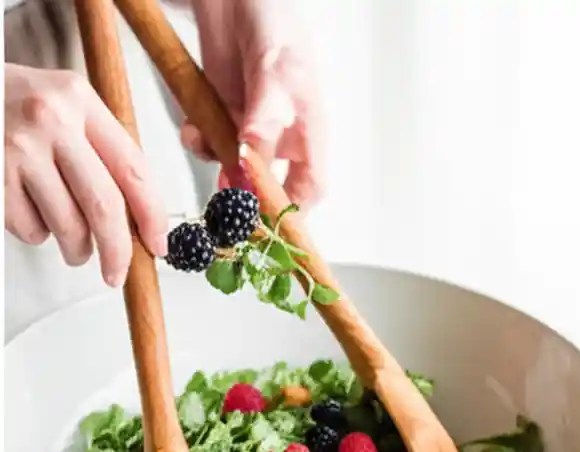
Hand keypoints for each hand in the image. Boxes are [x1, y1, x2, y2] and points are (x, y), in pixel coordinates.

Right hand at [4, 64, 167, 285]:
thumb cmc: (11, 101)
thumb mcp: (61, 103)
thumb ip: (99, 145)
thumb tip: (139, 214)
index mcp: (78, 100)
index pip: (133, 168)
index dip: (152, 215)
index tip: (158, 243)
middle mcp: (50, 121)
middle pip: (104, 204)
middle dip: (118, 250)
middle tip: (118, 271)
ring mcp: (16, 148)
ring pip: (66, 223)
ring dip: (76, 248)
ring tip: (74, 247)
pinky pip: (28, 227)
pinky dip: (36, 234)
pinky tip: (32, 216)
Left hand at [185, 0, 323, 205]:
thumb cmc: (272, 21)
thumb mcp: (274, 66)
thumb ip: (266, 111)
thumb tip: (256, 154)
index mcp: (309, 129)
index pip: (310, 186)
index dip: (291, 211)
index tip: (264, 225)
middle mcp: (283, 135)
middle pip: (272, 187)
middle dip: (247, 200)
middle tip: (222, 210)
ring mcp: (251, 127)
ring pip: (237, 170)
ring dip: (217, 169)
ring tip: (206, 148)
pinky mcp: (223, 115)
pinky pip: (210, 144)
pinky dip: (198, 142)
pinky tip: (193, 128)